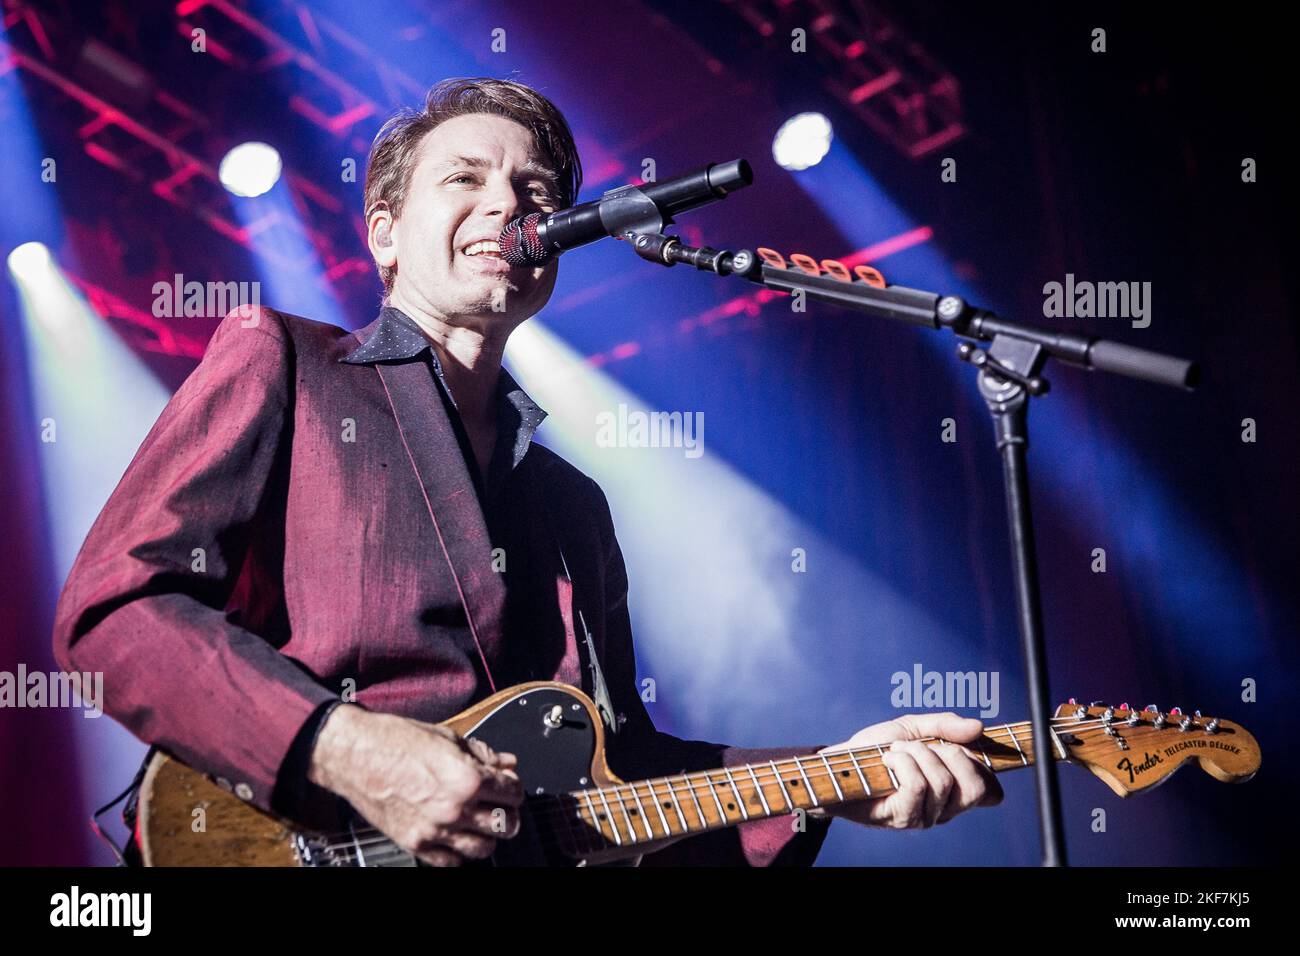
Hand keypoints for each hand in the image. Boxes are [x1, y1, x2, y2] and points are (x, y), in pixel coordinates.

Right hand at [308, 704, 523, 865]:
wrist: (355, 754)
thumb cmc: (396, 740)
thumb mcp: (448, 737)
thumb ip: (483, 754)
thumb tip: (507, 762)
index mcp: (468, 779)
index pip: (514, 792)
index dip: (514, 786)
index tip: (508, 783)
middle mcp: (455, 809)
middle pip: (506, 825)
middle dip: (508, 812)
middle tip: (501, 803)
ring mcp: (435, 830)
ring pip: (484, 848)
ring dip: (488, 835)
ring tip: (481, 821)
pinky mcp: (416, 844)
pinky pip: (451, 862)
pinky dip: (459, 851)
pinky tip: (456, 834)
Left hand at [812, 713, 1002, 828]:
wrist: (838, 763)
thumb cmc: (874, 749)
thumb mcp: (912, 728)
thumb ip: (945, 725)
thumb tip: (979, 727)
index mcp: (953, 789)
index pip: (991, 791)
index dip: (992, 770)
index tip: (984, 745)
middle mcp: (945, 808)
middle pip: (974, 785)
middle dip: (948, 753)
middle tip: (920, 746)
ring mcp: (926, 817)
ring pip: (943, 781)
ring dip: (915, 753)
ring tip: (894, 752)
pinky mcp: (903, 818)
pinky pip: (918, 785)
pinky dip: (902, 762)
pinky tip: (887, 760)